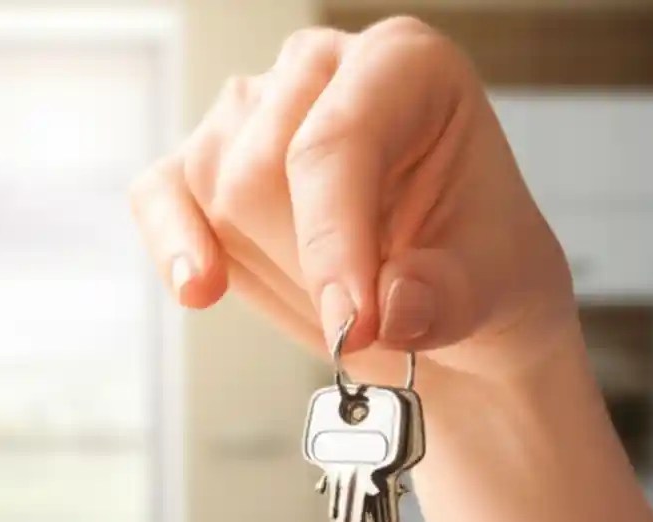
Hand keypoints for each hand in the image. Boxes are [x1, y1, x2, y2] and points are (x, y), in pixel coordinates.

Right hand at [130, 17, 579, 383]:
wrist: (438, 299)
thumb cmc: (472, 268)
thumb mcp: (495, 288)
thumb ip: (447, 297)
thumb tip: (393, 309)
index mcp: (403, 66)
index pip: (337, 141)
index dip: (334, 239)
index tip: (352, 325)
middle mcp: (316, 68)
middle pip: (258, 168)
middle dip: (303, 263)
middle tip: (362, 316)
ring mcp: (249, 111)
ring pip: (210, 190)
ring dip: (263, 268)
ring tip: (330, 295)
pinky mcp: (199, 163)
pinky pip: (157, 197)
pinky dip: (172, 246)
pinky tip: (200, 289)